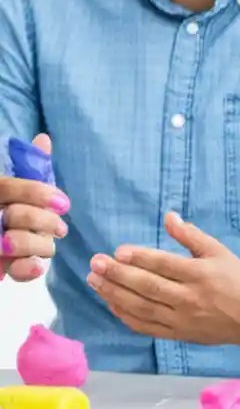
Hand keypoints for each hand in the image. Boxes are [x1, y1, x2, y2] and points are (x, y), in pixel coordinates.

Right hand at [0, 134, 69, 281]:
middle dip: (44, 222)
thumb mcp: (20, 189)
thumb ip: (31, 166)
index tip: (64, 203)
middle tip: (61, 228)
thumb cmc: (14, 212)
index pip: (7, 187)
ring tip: (48, 246)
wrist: (2, 246)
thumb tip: (43, 138)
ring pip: (15, 242)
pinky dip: (26, 270)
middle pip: (16, 215)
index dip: (35, 193)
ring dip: (40, 245)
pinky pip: (12, 271)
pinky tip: (37, 267)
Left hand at [86, 212, 239, 345]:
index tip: (118, 251)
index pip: (165, 265)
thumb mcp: (219, 252)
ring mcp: (180, 319)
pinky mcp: (176, 333)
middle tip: (96, 264)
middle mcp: (189, 298)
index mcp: (201, 275)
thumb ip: (191, 236)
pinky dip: (125, 316)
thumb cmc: (235, 279)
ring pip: (141, 307)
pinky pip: (145, 326)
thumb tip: (168, 217)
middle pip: (148, 287)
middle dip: (119, 275)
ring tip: (95, 281)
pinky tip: (111, 303)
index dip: (141, 258)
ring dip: (115, 294)